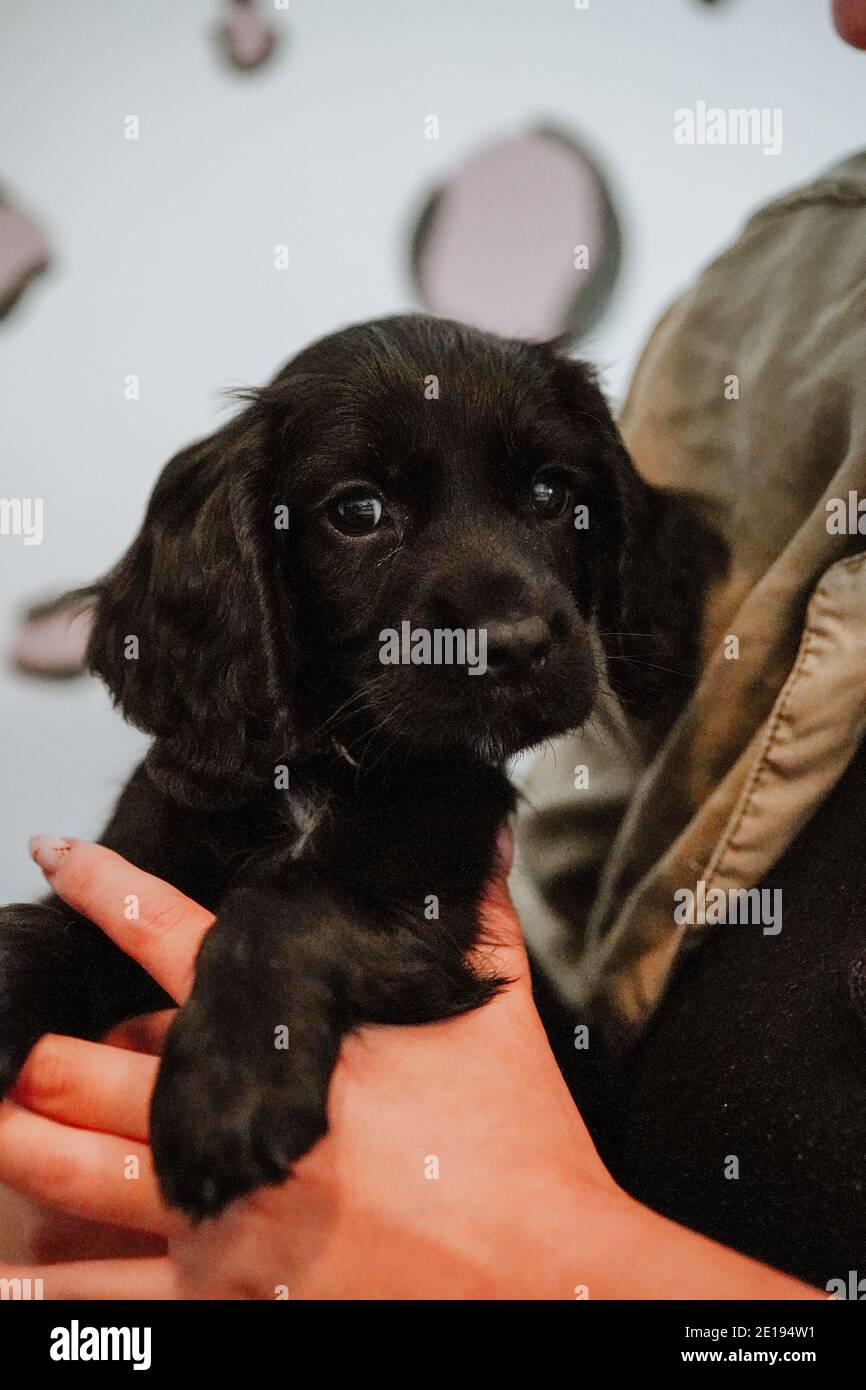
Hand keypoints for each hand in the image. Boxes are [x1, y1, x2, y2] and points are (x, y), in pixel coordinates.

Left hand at [0, 836, 818, 1298]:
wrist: (540, 1269)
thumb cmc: (518, 1136)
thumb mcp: (497, 1004)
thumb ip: (474, 908)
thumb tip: (483, 824)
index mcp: (287, 1027)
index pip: (169, 933)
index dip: (103, 886)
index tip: (56, 858)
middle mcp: (235, 1110)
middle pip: (88, 1064)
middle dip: (37, 1047)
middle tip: (7, 1035)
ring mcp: (220, 1206)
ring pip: (78, 1167)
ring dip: (18, 1138)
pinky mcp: (226, 1294)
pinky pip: (110, 1300)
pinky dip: (44, 1289)